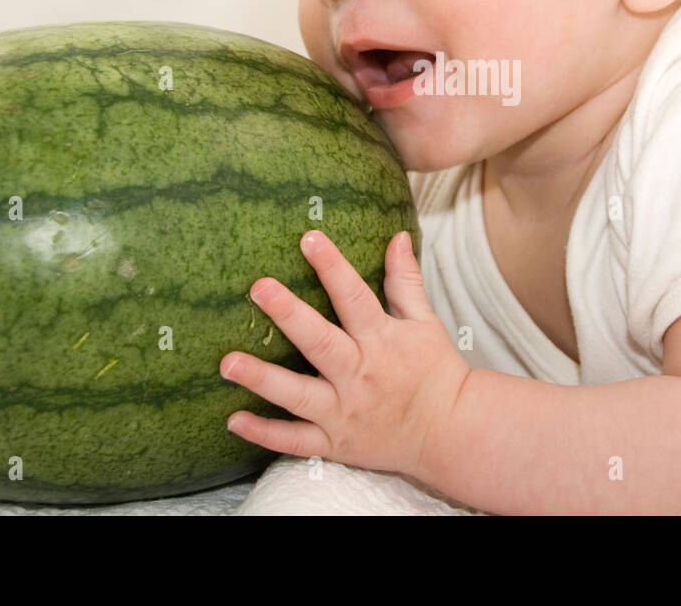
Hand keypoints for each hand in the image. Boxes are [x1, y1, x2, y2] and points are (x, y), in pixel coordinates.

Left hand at [220, 228, 470, 479]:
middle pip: (319, 342)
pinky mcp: (336, 443)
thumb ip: (406, 281)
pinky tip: (234, 420)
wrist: (452, 432)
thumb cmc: (437, 372)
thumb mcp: (426, 322)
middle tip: (259, 288)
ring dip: (262, 379)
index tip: (310, 238)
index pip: (354, 297)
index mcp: (381, 341)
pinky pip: (296, 442)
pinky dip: (265, 434)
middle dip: (288, 314)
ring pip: (298, 396)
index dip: (332, 266)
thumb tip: (398, 237)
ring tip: (227, 363)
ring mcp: (344, 412)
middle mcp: (359, 376)